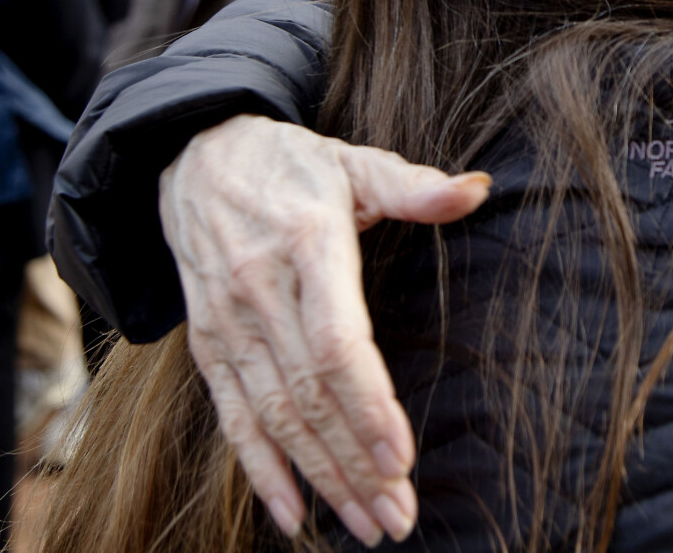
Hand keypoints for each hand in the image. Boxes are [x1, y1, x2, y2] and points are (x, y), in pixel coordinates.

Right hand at [158, 116, 491, 543]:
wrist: (193, 156)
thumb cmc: (293, 164)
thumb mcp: (354, 162)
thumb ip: (415, 186)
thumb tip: (479, 191)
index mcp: (306, 242)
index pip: (336, 340)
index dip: (368, 402)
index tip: (402, 455)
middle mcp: (260, 290)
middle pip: (311, 394)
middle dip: (356, 463)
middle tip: (400, 515)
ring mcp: (229, 323)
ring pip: (276, 416)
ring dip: (322, 477)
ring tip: (368, 523)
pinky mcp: (208, 345)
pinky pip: (232, 417)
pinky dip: (260, 470)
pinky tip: (294, 515)